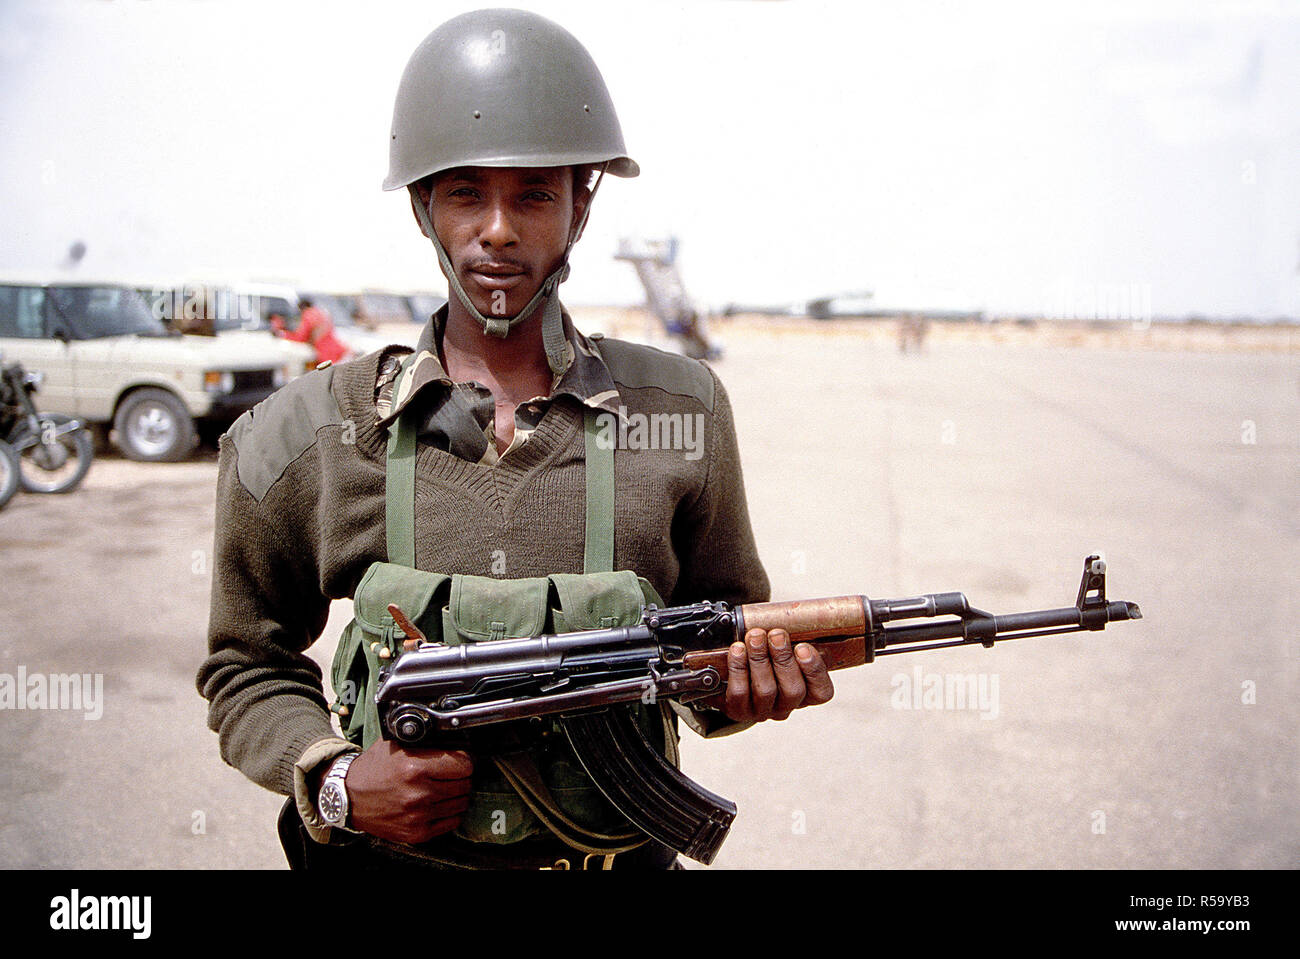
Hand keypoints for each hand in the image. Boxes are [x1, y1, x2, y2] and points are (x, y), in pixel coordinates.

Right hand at [340, 740, 473, 843]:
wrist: (350, 798)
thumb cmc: (373, 769)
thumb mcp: (397, 746)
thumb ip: (426, 742)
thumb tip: (455, 739)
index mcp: (415, 768)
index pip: (464, 765)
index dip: (464, 760)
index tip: (459, 760)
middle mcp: (418, 794)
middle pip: (465, 784)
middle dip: (460, 777)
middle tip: (450, 775)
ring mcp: (418, 816)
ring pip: (461, 804)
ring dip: (456, 795)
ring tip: (443, 789)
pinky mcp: (417, 833)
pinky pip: (452, 822)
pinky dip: (449, 813)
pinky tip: (438, 804)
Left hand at [716, 627, 834, 722]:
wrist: (731, 677)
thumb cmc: (764, 657)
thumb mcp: (782, 649)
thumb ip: (789, 641)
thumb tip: (787, 623)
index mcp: (805, 694)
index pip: (821, 692)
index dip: (814, 670)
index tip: (803, 647)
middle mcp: (786, 706)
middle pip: (793, 690)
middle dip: (784, 659)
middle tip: (776, 635)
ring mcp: (762, 711)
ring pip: (766, 690)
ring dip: (760, 659)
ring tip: (755, 637)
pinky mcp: (739, 710)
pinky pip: (739, 692)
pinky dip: (738, 668)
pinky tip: (737, 650)